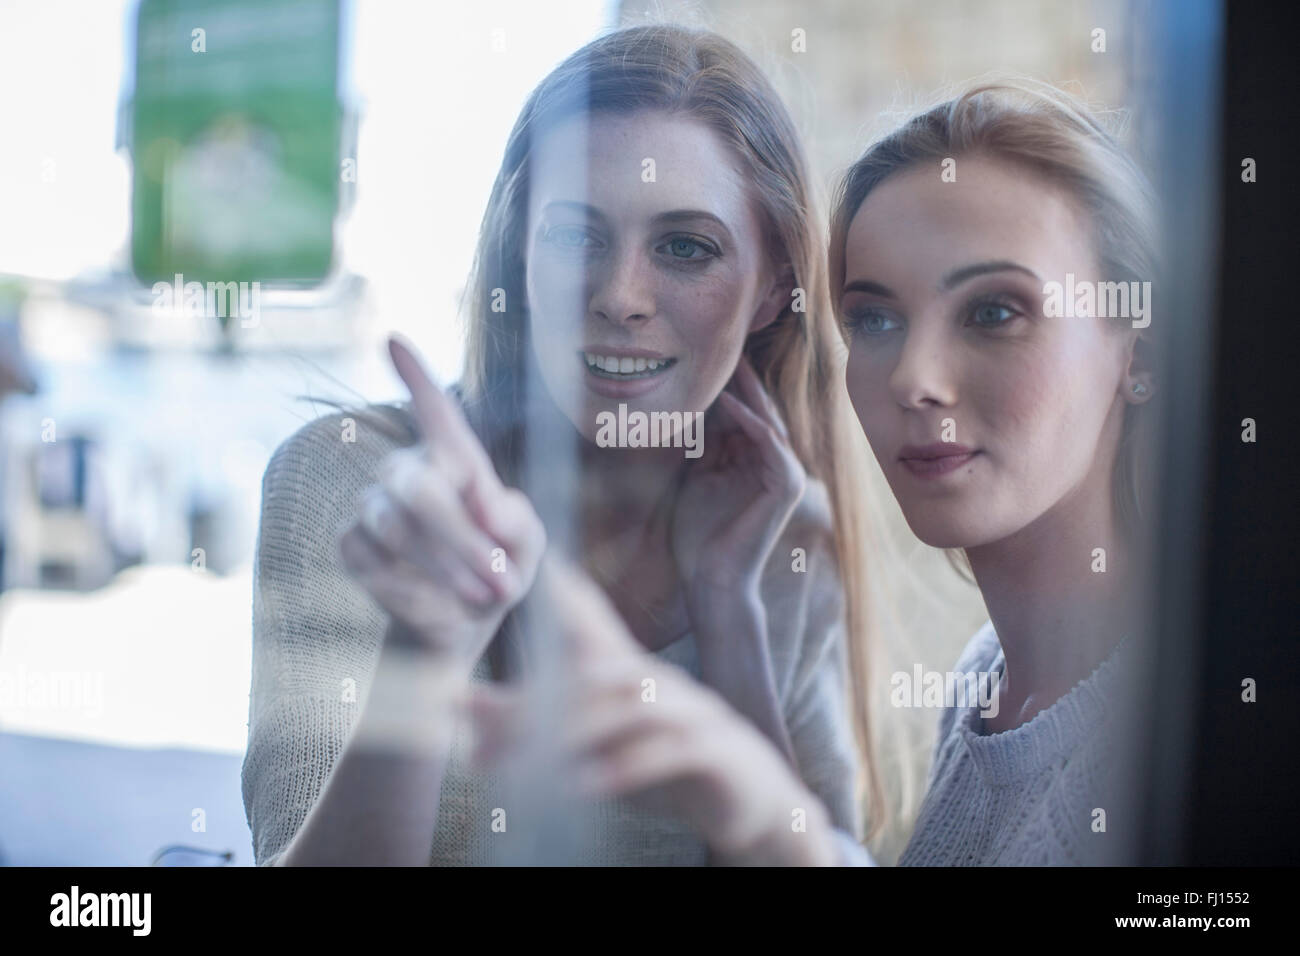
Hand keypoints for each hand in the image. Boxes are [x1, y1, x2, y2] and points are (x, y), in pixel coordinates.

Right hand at [340, 335, 545, 668]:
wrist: (462, 624)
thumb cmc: (501, 569)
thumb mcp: (528, 546)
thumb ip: (518, 522)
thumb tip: (485, 507)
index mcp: (455, 459)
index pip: (436, 413)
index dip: (415, 377)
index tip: (392, 339)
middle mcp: (407, 471)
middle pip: (421, 491)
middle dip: (463, 541)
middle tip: (502, 583)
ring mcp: (373, 504)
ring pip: (399, 530)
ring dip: (449, 570)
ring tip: (484, 597)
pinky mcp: (351, 543)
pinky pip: (377, 562)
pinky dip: (418, 589)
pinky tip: (441, 601)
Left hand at [470, 559, 836, 864]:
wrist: (756, 807)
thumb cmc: (672, 774)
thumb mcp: (607, 752)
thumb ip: (554, 734)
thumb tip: (478, 720)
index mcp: (635, 678)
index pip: (598, 628)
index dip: (572, 598)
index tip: (541, 569)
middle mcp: (663, 685)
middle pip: (593, 677)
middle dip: (533, 706)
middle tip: (480, 733)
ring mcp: (696, 714)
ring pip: (632, 706)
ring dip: (578, 734)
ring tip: (535, 764)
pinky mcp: (718, 753)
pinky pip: (669, 752)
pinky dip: (625, 768)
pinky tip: (588, 787)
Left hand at [670, 356, 805, 602]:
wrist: (711, 579)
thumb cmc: (698, 537)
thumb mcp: (695, 480)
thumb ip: (701, 448)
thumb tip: (690, 411)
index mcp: (753, 464)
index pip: (743, 415)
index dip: (726, 387)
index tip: (704, 357)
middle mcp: (774, 465)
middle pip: (758, 411)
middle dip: (741, 380)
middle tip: (723, 345)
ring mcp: (785, 474)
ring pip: (766, 421)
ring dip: (746, 391)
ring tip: (727, 361)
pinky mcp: (787, 485)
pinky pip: (769, 442)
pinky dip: (749, 421)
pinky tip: (728, 401)